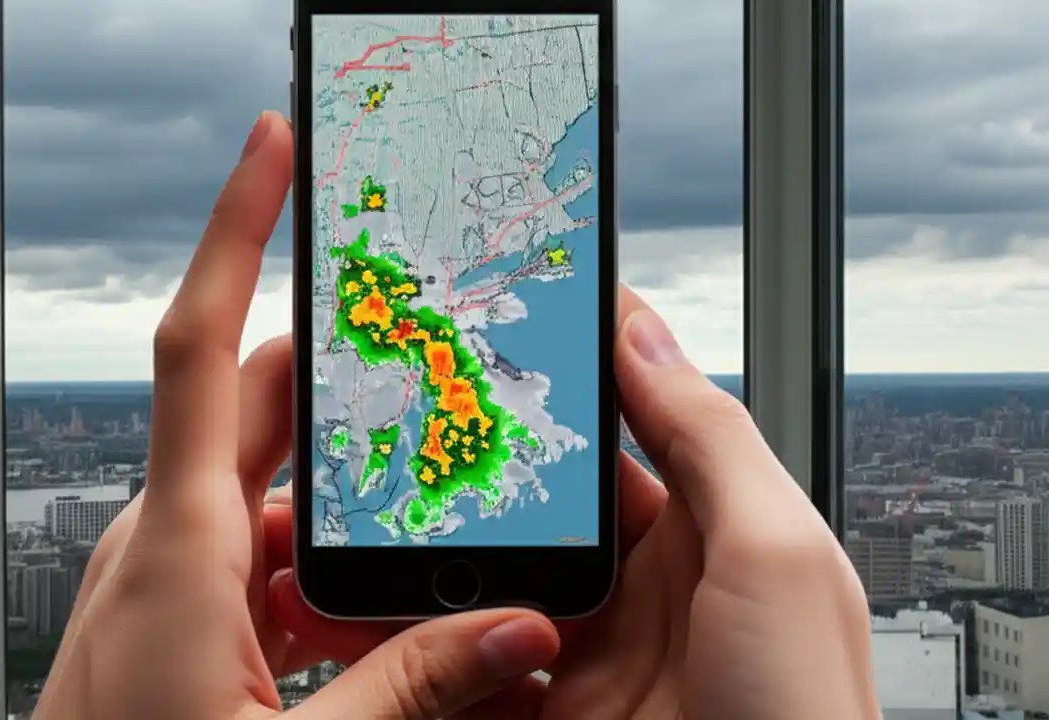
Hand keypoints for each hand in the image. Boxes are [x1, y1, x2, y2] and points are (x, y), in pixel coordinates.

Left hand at [31, 111, 560, 719]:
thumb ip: (417, 689)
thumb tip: (519, 629)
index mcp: (179, 550)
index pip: (202, 348)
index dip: (237, 234)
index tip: (272, 152)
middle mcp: (167, 545)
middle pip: (260, 412)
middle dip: (346, 374)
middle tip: (426, 346)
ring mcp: (171, 582)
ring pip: (274, 497)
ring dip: (350, 494)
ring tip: (437, 501)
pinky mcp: (183, 622)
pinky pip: (264, 562)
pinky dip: (326, 565)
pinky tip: (388, 608)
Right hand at [275, 287, 878, 718]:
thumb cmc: (806, 717)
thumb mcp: (776, 555)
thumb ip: (707, 437)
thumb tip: (641, 328)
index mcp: (705, 533)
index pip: (615, 432)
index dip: (553, 385)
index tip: (483, 336)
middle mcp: (637, 591)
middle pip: (527, 508)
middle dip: (461, 472)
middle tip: (390, 429)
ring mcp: (582, 657)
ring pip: (481, 586)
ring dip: (420, 559)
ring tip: (359, 520)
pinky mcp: (537, 713)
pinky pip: (460, 667)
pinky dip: (411, 645)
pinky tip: (366, 617)